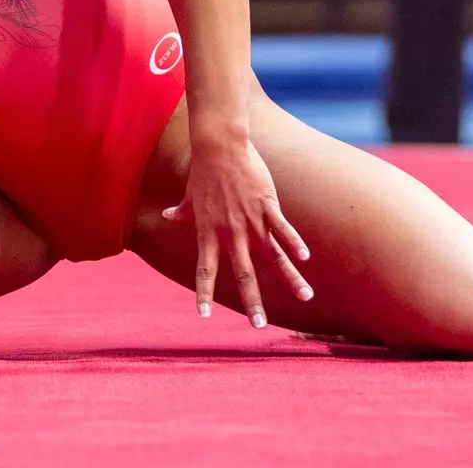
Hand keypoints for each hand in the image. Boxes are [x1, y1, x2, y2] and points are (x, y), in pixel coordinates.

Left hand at [163, 134, 310, 327]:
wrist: (219, 146)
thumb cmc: (204, 172)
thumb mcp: (190, 196)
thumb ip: (181, 212)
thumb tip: (166, 216)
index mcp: (209, 233)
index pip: (205, 269)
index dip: (204, 292)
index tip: (203, 314)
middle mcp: (230, 232)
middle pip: (243, 273)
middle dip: (252, 302)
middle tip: (258, 325)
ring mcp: (251, 220)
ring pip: (273, 256)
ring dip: (289, 278)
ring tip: (306, 297)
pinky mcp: (267, 205)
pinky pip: (283, 228)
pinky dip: (294, 242)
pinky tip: (305, 258)